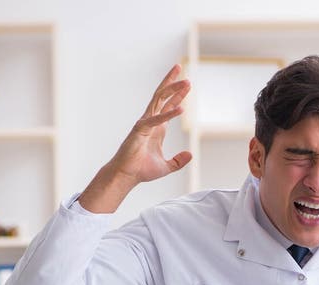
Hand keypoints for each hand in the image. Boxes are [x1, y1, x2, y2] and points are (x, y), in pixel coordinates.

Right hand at [78, 64, 191, 212]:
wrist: (127, 176)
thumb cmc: (142, 169)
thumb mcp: (166, 167)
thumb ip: (178, 161)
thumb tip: (190, 155)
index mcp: (157, 128)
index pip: (168, 106)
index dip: (178, 95)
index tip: (186, 85)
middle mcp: (151, 122)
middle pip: (163, 97)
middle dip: (174, 85)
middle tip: (185, 75)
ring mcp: (145, 123)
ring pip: (160, 101)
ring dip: (173, 91)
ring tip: (186, 82)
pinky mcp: (141, 130)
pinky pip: (157, 119)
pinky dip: (169, 114)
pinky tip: (181, 108)